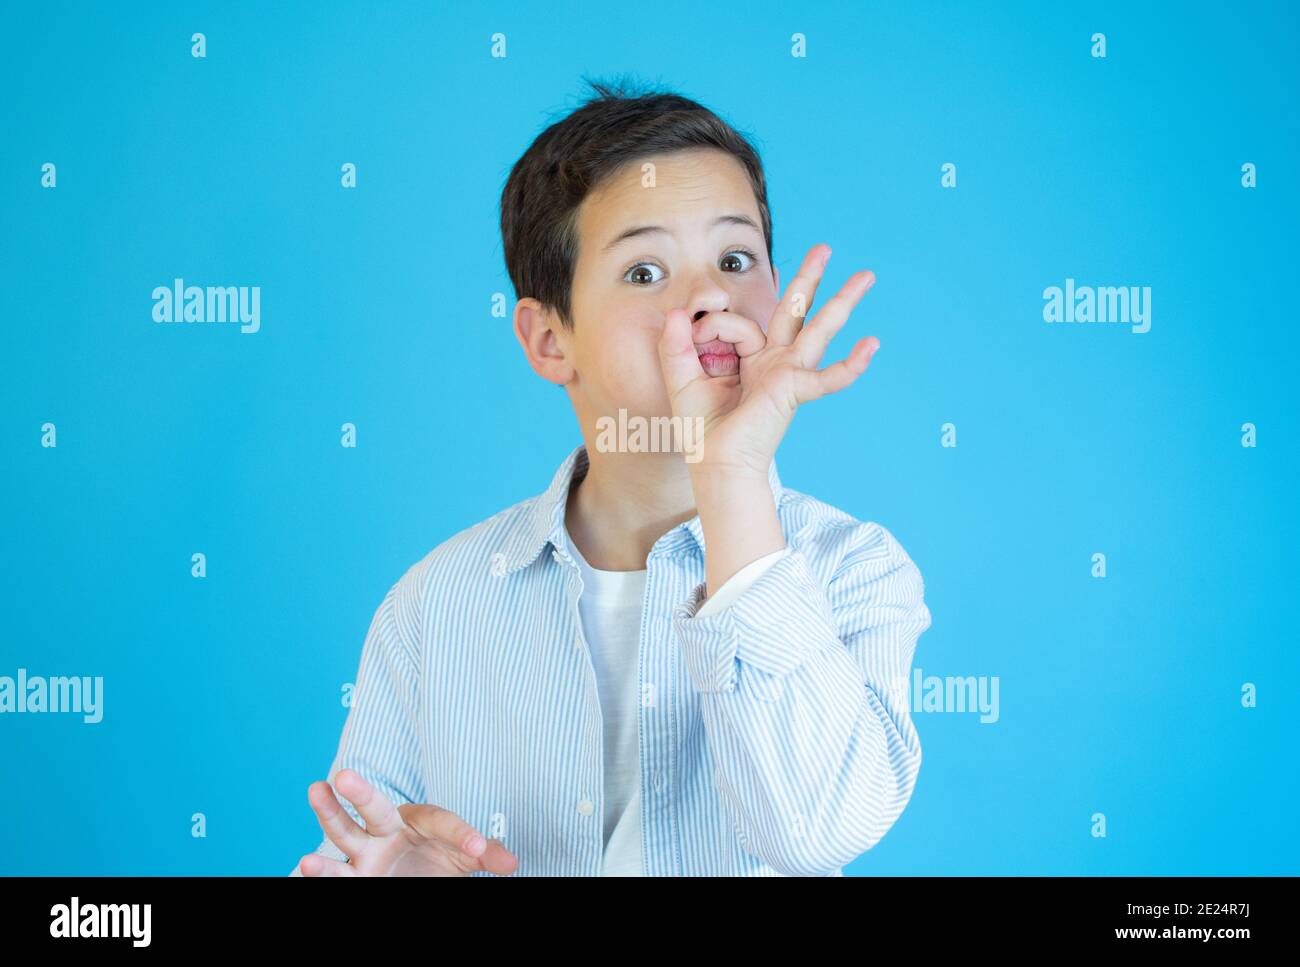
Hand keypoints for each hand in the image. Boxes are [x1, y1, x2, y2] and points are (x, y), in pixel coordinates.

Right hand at [296, 768, 518, 875]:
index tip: (480, 849)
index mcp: (420, 820)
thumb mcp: (465, 857)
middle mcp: (386, 832)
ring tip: (310, 833)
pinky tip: (299, 871)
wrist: (414, 872)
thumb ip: (484, 855)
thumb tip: (511, 863)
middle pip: (373, 810)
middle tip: (342, 777)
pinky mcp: (353, 879)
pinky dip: (316, 876)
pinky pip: (333, 878)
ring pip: (341, 837)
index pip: (442, 822)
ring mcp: (365, 856)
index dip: (464, 835)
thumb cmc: (438, 858)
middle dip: (358, 794)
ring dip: (327, 825)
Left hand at [657, 243, 879, 479]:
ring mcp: (787, 373)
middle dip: (808, 278)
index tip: (694, 339)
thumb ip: (674, 344)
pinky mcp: (793, 390)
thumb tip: (677, 311)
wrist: (716, 465)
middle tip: (824, 247)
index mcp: (750, 357)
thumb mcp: (680, 378)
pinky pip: (827, 377)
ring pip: (817, 328)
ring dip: (842, 301)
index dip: (709, 325)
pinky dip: (851, 365)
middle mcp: (773, 360)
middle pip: (794, 310)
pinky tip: (873, 346)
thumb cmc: (702, 428)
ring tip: (865, 276)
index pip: (736, 321)